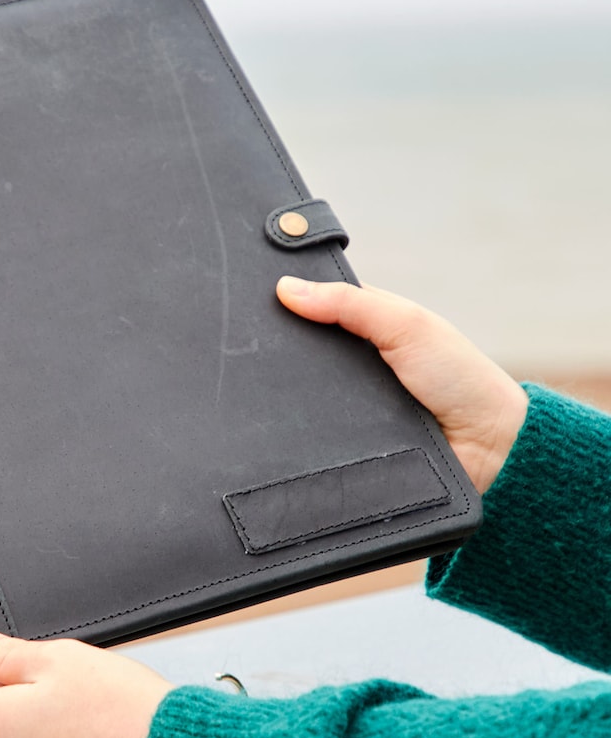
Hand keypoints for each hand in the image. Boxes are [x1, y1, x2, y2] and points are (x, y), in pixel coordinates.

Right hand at [276, 276, 527, 493]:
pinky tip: (280, 424)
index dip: (291, 300)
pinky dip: (301, 428)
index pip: (320, 305)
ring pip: (302, 394)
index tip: (255, 298)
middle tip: (249, 346)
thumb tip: (285, 289)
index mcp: (373, 324)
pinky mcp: (348, 439)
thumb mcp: (406, 324)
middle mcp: (358, 362)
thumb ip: (349, 303)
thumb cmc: (460, 378)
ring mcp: (351, 402)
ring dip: (288, 394)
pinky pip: (313, 431)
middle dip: (282, 351)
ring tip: (259, 388)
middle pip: (305, 352)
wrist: (488, 448)